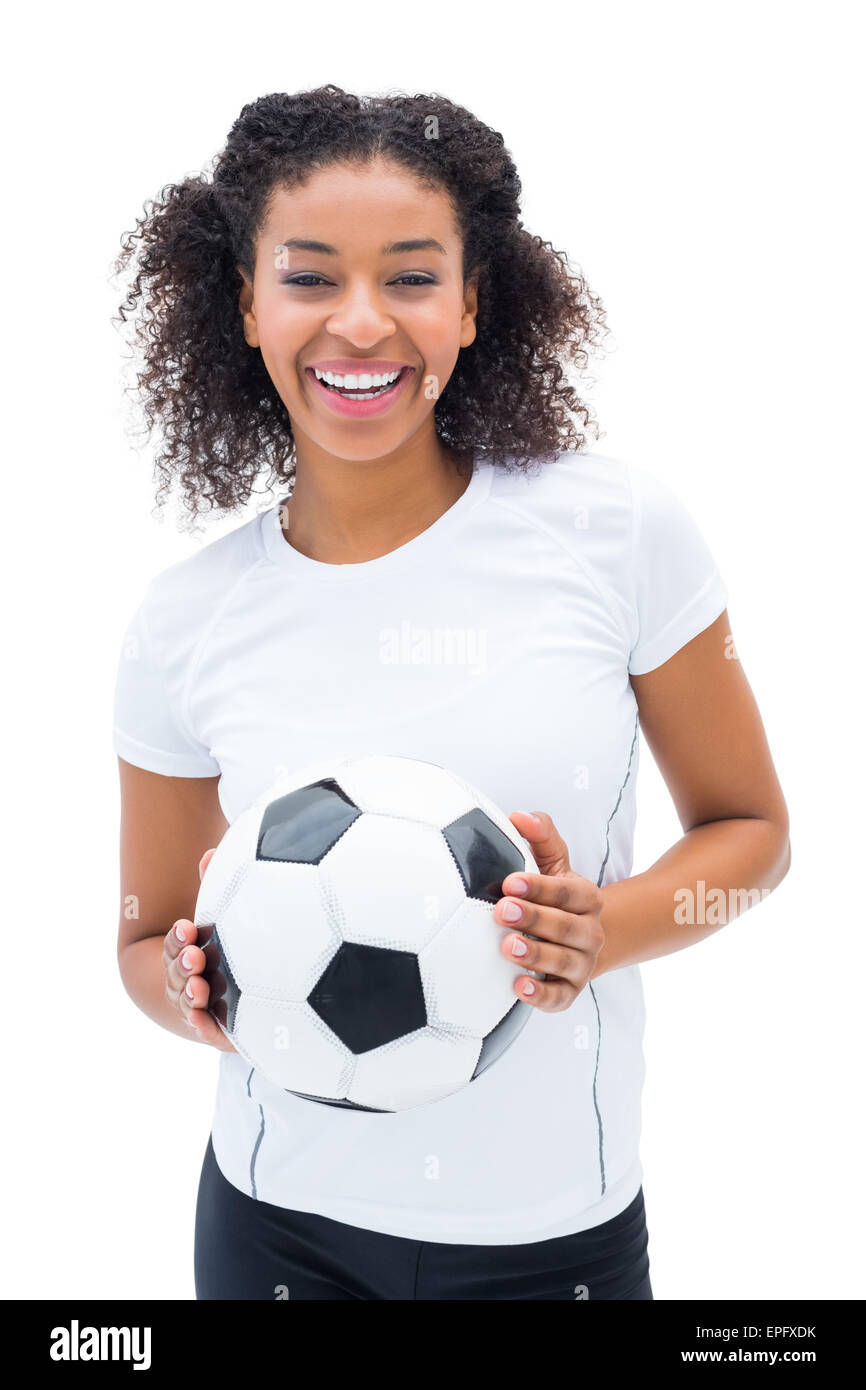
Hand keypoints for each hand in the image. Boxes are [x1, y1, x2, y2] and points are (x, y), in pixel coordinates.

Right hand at [162, 848, 236, 1051]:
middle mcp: (187, 980)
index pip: (174, 945)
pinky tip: (204, 1019)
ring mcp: (198, 1006)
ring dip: (190, 994)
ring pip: (186, 1001)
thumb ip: (214, 887)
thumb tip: (211, 853)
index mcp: (187, 953)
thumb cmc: (227, 948)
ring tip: (198, 987)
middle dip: (182, 964)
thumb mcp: (220, 917)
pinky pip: (206, 1029)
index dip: (177, 939)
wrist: (233, 993)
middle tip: (196, 955)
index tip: (187, 928)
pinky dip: (203, 1025)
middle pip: (176, 974)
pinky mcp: (217, 1028)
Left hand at [495, 811, 604, 1011]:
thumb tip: (520, 816)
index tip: (510, 881)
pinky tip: (519, 987)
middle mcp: (591, 932)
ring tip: (507, 947)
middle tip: (502, 910)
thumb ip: (540, 837)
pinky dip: (541, 996)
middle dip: (533, 918)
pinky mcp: (571, 991)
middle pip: (565, 927)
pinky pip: (560, 998)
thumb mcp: (552, 863)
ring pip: (564, 963)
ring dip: (536, 955)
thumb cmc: (555, 897)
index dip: (540, 887)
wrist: (578, 940)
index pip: (568, 892)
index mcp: (588, 898)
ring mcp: (583, 964)